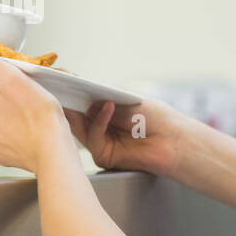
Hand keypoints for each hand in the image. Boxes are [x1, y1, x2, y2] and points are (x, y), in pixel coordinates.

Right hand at [63, 97, 184, 175]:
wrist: (174, 141)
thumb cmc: (157, 119)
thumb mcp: (126, 101)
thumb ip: (102, 100)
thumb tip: (78, 96)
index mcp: (105, 112)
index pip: (82, 102)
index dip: (72, 91)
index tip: (63, 78)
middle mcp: (101, 128)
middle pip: (76, 116)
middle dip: (68, 101)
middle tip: (61, 87)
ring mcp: (100, 143)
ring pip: (78, 128)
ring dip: (78, 110)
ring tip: (79, 94)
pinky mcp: (103, 156)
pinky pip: (93, 138)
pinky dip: (99, 122)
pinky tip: (108, 107)